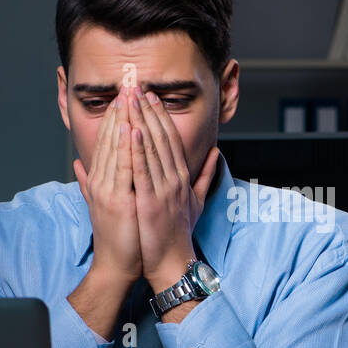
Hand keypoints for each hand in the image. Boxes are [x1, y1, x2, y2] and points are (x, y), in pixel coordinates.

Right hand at [73, 88, 141, 286]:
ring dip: (123, 120)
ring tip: (130, 97)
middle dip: (119, 110)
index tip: (123, 96)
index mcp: (99, 181)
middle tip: (127, 84)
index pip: (106, 142)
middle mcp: (101, 182)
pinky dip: (128, 148)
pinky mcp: (118, 201)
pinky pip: (125, 169)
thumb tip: (77, 166)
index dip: (114, 117)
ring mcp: (108, 190)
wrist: (115, 266)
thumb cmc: (116, 237)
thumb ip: (88, 183)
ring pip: (116, 148)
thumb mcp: (100, 205)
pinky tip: (133, 129)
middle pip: (110, 139)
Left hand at [125, 87, 218, 290]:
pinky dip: (137, 149)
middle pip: (161, 137)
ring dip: (140, 121)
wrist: (173, 261)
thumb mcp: (197, 201)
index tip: (150, 96)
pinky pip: (143, 170)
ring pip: (151, 148)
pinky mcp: (152, 201)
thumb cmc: (180, 233)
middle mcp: (176, 178)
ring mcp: (165, 189)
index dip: (160, 115)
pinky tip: (130, 130)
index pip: (171, 139)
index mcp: (183, 177)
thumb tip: (218, 154)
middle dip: (148, 110)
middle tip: (136, 86)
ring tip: (130, 99)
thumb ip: (206, 175)